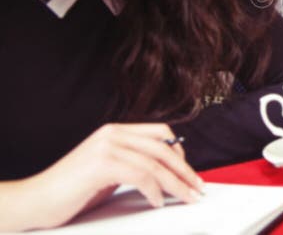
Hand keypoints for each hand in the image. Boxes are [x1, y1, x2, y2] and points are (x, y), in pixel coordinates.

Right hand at [0, 124, 202, 231]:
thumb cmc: (70, 191)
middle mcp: (112, 134)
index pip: (160, 134)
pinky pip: (141, 175)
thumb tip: (165, 175)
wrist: (34, 200)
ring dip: (176, 184)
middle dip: (185, 170)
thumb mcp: (108, 172)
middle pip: (163, 148)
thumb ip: (133, 166)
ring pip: (155, 163)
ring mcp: (107, 146)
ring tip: (185, 198)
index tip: (191, 173)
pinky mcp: (101, 163)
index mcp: (115, 131)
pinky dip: (154, 190)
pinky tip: (158, 202)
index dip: (180, 153)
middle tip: (197, 188)